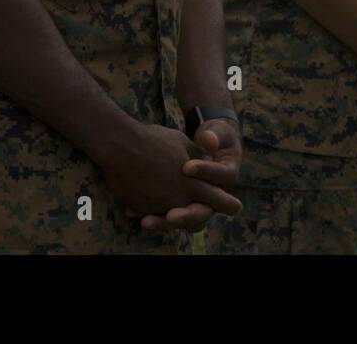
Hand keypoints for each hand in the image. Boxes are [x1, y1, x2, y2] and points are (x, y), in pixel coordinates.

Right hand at [100, 123, 241, 232]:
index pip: (217, 199)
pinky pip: (151, 214)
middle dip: (200, 214)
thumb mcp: (183, 143)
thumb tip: (209, 160)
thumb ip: (199, 156)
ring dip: (174, 213)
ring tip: (172, 208)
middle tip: (204, 212)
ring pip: (172, 217)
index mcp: (193, 183)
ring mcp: (158, 206)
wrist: (120, 144)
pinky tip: (149, 203)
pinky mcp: (140, 208)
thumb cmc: (154, 140)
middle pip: (196, 216)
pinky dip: (152, 210)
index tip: (236, 207)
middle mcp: (178, 199)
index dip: (228, 204)